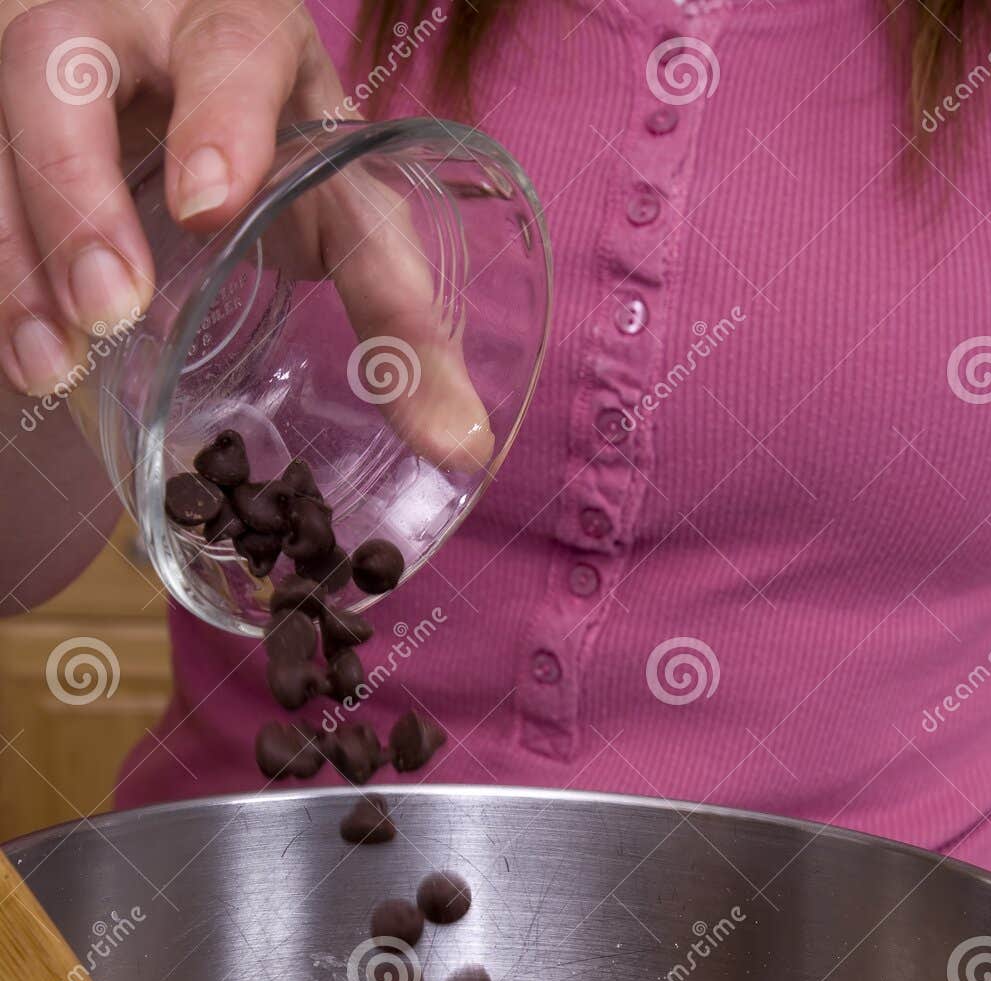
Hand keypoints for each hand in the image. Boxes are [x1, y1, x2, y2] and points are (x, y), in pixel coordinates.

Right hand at [0, 0, 491, 467]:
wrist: (184, 87)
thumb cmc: (275, 149)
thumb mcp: (344, 208)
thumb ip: (398, 316)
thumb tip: (461, 444)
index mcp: (233, 31)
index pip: (227, 46)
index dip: (219, 118)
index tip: (209, 204)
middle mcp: (122, 28)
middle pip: (64, 74)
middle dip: (78, 192)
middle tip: (109, 305)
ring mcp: (37, 63)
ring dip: (16, 257)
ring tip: (51, 369)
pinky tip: (24, 363)